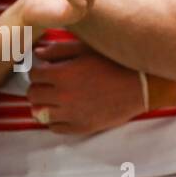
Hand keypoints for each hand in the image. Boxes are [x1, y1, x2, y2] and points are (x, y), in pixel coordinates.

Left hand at [27, 38, 143, 135]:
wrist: (142, 85)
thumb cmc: (117, 63)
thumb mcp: (89, 49)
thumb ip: (60, 49)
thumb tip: (38, 52)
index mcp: (63, 74)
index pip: (33, 75)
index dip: (39, 71)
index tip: (48, 70)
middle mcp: (63, 96)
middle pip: (33, 94)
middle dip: (39, 87)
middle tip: (50, 84)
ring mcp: (71, 114)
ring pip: (40, 113)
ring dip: (44, 104)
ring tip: (56, 98)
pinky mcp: (80, 127)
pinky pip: (54, 127)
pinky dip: (55, 119)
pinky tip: (65, 110)